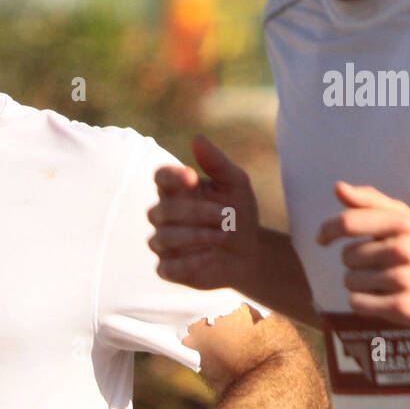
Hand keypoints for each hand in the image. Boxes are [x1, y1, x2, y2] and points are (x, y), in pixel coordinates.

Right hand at [148, 135, 260, 290]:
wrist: (249, 254)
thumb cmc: (238, 214)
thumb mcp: (236, 185)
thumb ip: (217, 163)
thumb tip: (197, 139)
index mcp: (177, 191)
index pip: (160, 177)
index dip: (170, 176)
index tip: (191, 176)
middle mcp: (164, 216)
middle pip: (161, 210)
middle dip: (195, 213)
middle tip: (226, 216)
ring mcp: (163, 244)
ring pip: (162, 238)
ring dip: (195, 236)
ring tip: (223, 235)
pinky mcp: (168, 269)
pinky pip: (167, 267)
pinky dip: (189, 262)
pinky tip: (212, 256)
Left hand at [317, 182, 409, 324]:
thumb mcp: (404, 219)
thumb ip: (369, 201)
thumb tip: (338, 188)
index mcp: (403, 224)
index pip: (348, 223)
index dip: (327, 230)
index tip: (322, 239)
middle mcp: (404, 250)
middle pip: (347, 257)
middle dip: (356, 262)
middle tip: (381, 264)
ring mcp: (404, 280)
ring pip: (350, 281)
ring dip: (360, 283)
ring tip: (386, 281)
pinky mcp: (401, 307)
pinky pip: (357, 303)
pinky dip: (364, 302)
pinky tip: (384, 298)